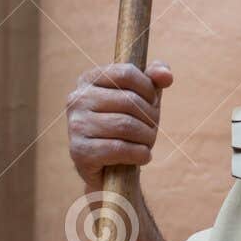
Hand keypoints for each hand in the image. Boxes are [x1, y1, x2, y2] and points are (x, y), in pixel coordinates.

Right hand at [65, 60, 173, 188]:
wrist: (109, 166)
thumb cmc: (127, 125)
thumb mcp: (142, 98)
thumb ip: (154, 79)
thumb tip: (165, 75)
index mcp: (89, 79)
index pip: (126, 73)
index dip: (148, 89)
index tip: (153, 102)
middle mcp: (77, 99)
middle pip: (129, 101)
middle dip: (150, 117)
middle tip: (152, 128)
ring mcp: (75, 125)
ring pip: (125, 126)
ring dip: (147, 137)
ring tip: (148, 143)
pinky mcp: (79, 151)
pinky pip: (119, 148)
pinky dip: (140, 154)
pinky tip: (143, 156)